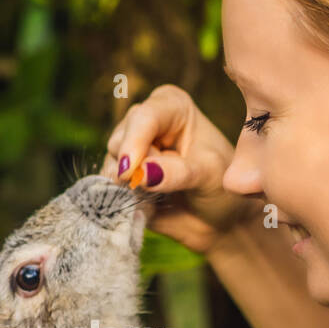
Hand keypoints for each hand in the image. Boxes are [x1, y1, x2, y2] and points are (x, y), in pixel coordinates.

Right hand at [100, 84, 258, 254]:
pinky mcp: (120, 178)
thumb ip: (178, 173)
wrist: (216, 220)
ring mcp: (129, 151)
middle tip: (163, 186)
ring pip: (111, 168)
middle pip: (119, 141)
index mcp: (170, 107)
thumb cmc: (220, 187)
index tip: (130, 172)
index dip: (134, 143)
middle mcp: (144, 123)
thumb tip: (142, 174)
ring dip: (131, 189)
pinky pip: (108, 190)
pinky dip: (125, 202)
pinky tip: (149, 206)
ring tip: (162, 196)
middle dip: (136, 169)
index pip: (144, 117)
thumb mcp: (208, 175)